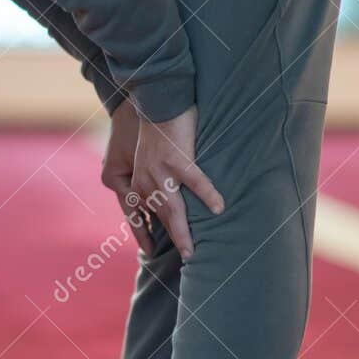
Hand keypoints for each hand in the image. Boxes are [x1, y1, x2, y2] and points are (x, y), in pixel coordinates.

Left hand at [102, 100, 223, 259]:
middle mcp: (146, 181)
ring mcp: (160, 171)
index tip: (156, 253)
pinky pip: (195, 181)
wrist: (157, 100)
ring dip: (184, 232)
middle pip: (163, 218)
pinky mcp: (176, 158)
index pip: (146, 216)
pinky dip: (207, 194)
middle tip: (187, 258)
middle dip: (175, 240)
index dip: (152, 235)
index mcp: (139, 182)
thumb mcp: (151, 159)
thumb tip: (173, 199)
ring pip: (174, 209)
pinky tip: (219, 207)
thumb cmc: (159, 129)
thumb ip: (159, 180)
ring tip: (193, 250)